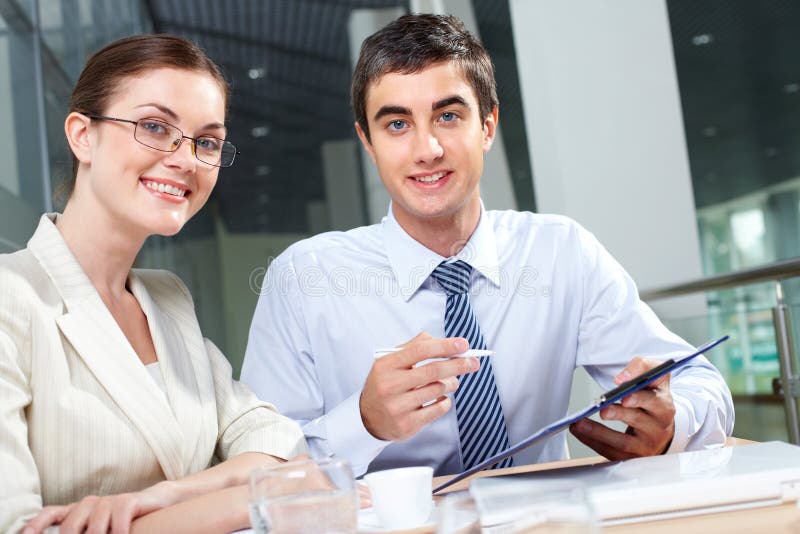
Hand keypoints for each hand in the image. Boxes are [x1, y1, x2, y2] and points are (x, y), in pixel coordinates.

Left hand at [23, 482, 176, 533]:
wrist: (155, 502)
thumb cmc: (122, 520)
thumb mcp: (99, 527)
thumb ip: (82, 530)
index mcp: (78, 510)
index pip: (51, 513)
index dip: (36, 525)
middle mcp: (90, 503)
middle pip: (71, 527)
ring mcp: (108, 501)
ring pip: (94, 529)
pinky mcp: (127, 501)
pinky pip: (118, 523)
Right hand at [360, 333, 479, 440]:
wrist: (368, 417)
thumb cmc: (385, 384)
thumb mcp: (390, 362)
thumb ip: (413, 347)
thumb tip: (442, 341)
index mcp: (386, 365)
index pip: (420, 350)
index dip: (444, 346)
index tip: (463, 345)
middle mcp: (390, 385)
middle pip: (432, 370)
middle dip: (457, 364)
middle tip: (473, 362)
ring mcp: (397, 406)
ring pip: (437, 390)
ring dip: (451, 383)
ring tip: (453, 381)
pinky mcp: (406, 424)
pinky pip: (437, 409)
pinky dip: (445, 401)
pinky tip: (442, 397)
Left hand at [569, 357, 675, 459]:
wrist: (660, 426)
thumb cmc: (653, 398)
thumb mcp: (655, 376)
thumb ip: (642, 367)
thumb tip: (622, 379)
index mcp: (664, 406)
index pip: (654, 402)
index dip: (639, 398)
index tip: (624, 396)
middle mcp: (657, 428)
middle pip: (638, 421)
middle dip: (619, 414)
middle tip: (603, 410)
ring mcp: (645, 445)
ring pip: (623, 442)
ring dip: (599, 433)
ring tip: (580, 423)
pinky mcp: (632, 457)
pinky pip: (611, 452)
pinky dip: (592, 441)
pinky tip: (579, 430)